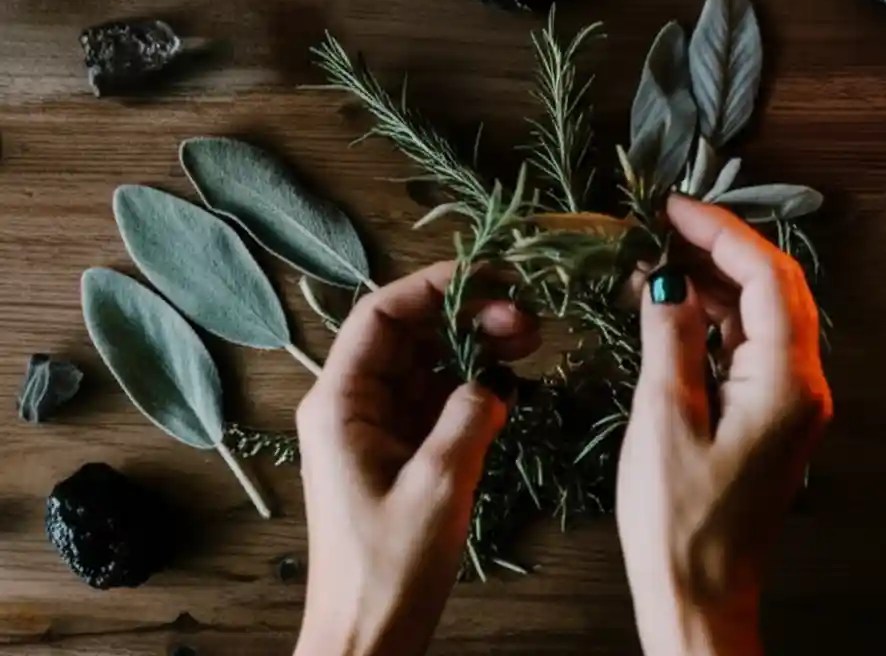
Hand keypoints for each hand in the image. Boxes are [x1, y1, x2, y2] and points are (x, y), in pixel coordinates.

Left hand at [293, 263, 538, 655]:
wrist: (366, 640)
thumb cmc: (387, 571)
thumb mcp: (437, 486)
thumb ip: (468, 417)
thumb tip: (494, 382)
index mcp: (340, 403)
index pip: (381, 314)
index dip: (437, 286)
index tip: (496, 279)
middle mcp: (353, 406)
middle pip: (410, 334)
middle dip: (468, 317)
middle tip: (529, 323)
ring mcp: (377, 431)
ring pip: (428, 364)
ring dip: (477, 349)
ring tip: (531, 344)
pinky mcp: (400, 456)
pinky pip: (437, 402)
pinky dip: (475, 388)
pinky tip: (513, 387)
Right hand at [617, 195, 833, 655]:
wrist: (700, 594)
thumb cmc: (679, 519)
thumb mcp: (665, 418)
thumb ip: (670, 338)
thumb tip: (668, 280)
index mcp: (787, 381)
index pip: (767, 277)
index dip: (722, 232)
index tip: (673, 209)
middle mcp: (804, 385)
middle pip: (776, 290)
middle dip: (723, 249)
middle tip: (664, 228)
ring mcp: (792, 403)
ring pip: (764, 318)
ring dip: (716, 285)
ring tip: (658, 265)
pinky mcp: (772, 419)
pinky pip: (752, 350)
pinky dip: (716, 323)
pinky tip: (673, 312)